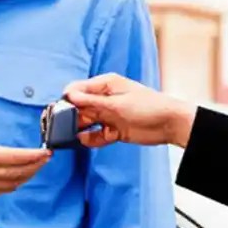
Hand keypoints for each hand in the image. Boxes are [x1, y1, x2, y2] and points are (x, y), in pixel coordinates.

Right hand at [0, 139, 50, 201]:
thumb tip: (5, 157)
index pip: (15, 157)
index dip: (34, 156)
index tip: (46, 153)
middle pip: (17, 173)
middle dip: (34, 167)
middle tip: (44, 161)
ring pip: (9, 185)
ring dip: (24, 178)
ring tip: (33, 170)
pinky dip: (8, 186)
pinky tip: (13, 181)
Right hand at [62, 73, 196, 148]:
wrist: (170, 124)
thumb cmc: (149, 106)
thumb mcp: (117, 103)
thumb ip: (92, 101)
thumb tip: (69, 95)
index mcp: (106, 85)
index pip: (78, 89)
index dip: (67, 99)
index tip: (58, 110)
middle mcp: (105, 99)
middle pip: (80, 107)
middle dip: (71, 117)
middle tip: (60, 127)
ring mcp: (109, 115)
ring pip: (87, 122)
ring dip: (78, 129)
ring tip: (69, 137)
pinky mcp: (114, 130)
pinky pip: (96, 136)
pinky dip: (90, 139)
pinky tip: (84, 142)